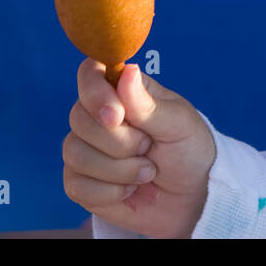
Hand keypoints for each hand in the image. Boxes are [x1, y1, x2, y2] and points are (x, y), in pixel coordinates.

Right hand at [62, 60, 216, 238]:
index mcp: (122, 91)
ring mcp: (84, 149)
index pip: (89, 75)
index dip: (96, 94)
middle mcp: (97, 116)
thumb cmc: (188, 150)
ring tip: (147, 171)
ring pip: (75, 154)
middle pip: (79, 119)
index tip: (118, 116)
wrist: (190, 196)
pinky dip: (110, 192)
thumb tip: (128, 70)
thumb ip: (146, 103)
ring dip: (119, 170)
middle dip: (120, 142)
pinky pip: (76, 186)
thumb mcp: (177, 123)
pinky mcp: (79, 182)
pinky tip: (130, 189)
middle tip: (149, 147)